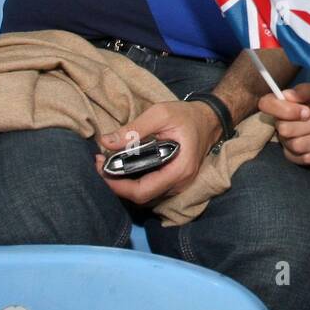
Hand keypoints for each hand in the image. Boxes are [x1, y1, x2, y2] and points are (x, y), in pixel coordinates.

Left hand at [95, 100, 219, 204]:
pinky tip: (124, 166)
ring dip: (124, 183)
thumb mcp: (161, 113)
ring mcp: (178, 185)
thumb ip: (134, 129)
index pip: (143, 191)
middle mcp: (180, 183)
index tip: (101, 168)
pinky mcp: (174, 181)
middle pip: (141, 196)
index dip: (118, 185)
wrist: (208, 120)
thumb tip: (106, 142)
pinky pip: (150, 188)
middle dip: (117, 184)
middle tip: (100, 164)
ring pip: (144, 194)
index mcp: (179, 170)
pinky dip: (133, 180)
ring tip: (109, 163)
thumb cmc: (187, 115)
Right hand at [258, 80, 309, 165]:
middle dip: (308, 125)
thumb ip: (307, 90)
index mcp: (283, 104)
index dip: (283, 110)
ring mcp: (289, 142)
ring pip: (297, 146)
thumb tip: (288, 94)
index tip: (305, 111)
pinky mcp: (299, 157)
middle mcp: (281, 124)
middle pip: (284, 130)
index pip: (266, 104)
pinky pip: (306, 158)